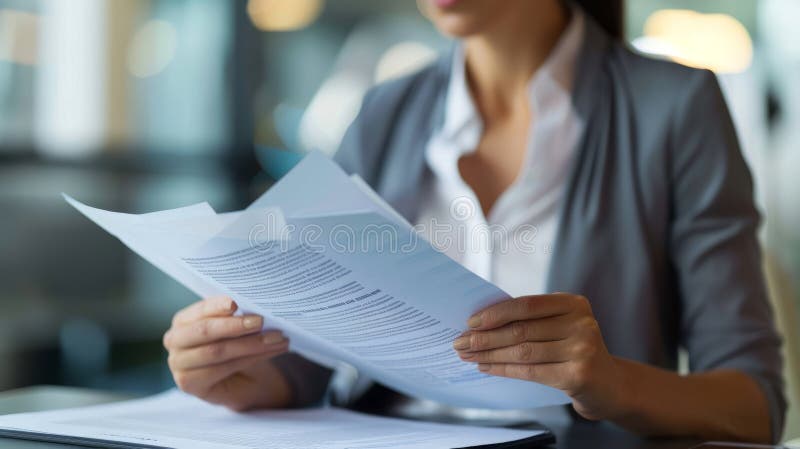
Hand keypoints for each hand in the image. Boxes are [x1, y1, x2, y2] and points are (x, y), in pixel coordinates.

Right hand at [163, 296, 290, 409]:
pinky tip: (272, 350)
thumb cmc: (237, 346)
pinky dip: (252, 357)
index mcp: (182, 321)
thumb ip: (237, 317)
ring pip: (217, 351)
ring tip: (276, 337)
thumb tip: (255, 305)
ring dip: (251, 343)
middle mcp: (174, 341)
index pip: (199, 310)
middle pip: (205, 331)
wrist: (244, 380)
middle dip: (235, 325)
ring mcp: (178, 365)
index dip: (217, 306)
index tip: (236, 303)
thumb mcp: (236, 328)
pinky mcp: (189, 384)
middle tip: (261, 321)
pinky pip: (223, 368)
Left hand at [453, 293, 628, 419]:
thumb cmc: (573, 349)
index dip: (495, 313)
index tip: (470, 322)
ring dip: (489, 354)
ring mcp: (582, 350)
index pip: (526, 305)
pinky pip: (530, 372)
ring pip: (522, 352)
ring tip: (468, 356)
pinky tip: (486, 367)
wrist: (608, 384)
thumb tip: (479, 322)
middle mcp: (581, 324)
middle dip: (485, 337)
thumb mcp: (559, 325)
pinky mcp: (578, 375)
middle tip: (460, 342)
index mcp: (573, 303)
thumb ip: (530, 319)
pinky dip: (503, 369)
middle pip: (521, 330)